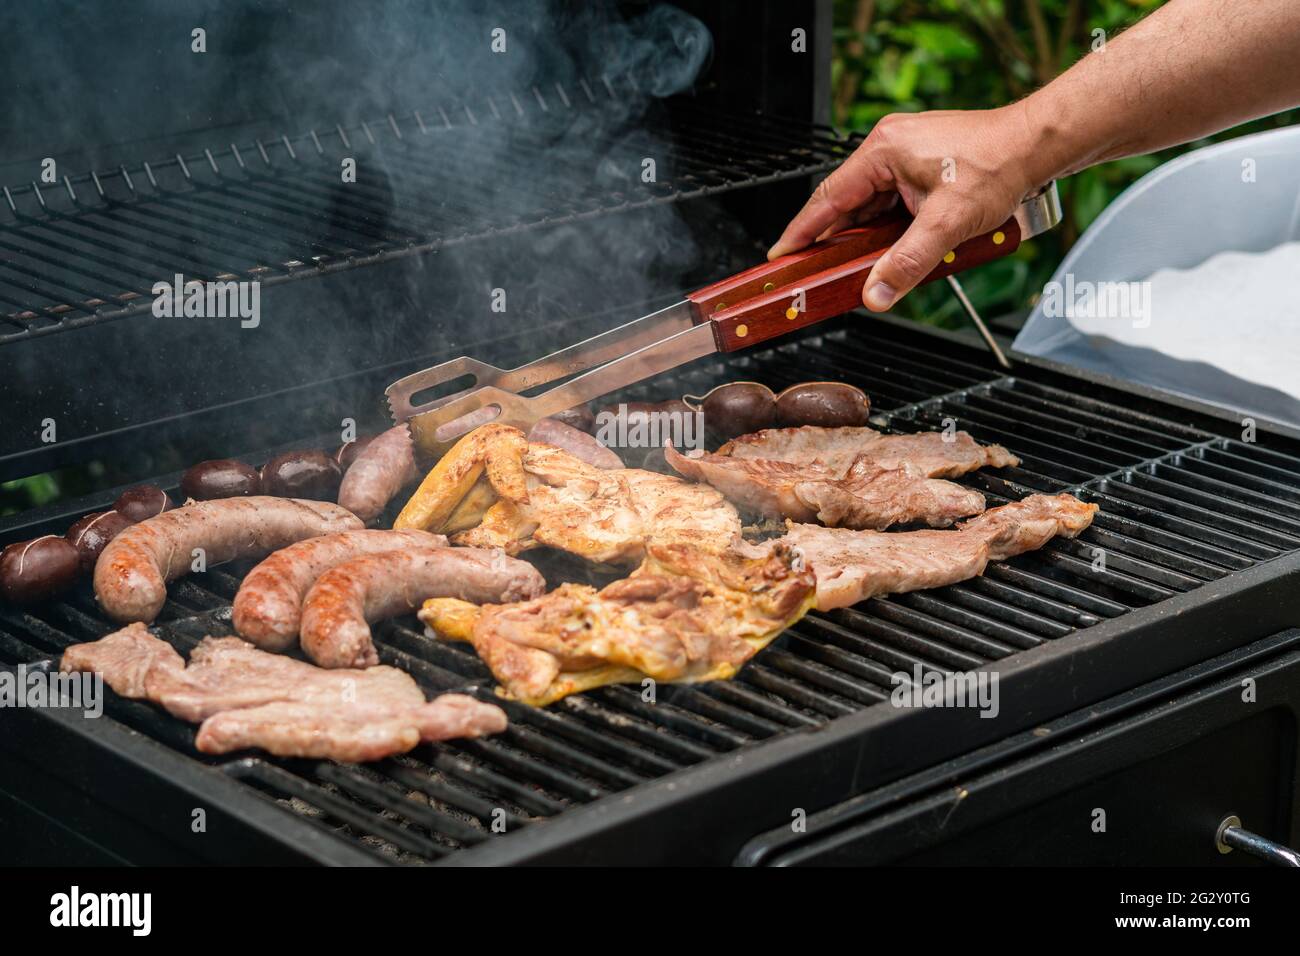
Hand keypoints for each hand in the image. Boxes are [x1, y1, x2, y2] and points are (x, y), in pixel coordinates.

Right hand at [768, 104, 1042, 311]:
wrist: (1039, 145)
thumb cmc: (999, 165)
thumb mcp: (946, 224)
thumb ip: (906, 263)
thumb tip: (875, 294)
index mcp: (883, 150)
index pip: (827, 197)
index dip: (801, 231)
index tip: (782, 256)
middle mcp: (889, 149)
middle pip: (846, 205)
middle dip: (834, 241)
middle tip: (817, 273)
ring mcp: (906, 158)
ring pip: (871, 208)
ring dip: (867, 238)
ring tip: (856, 269)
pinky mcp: (922, 169)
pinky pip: (892, 205)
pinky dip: (889, 231)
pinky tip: (893, 253)